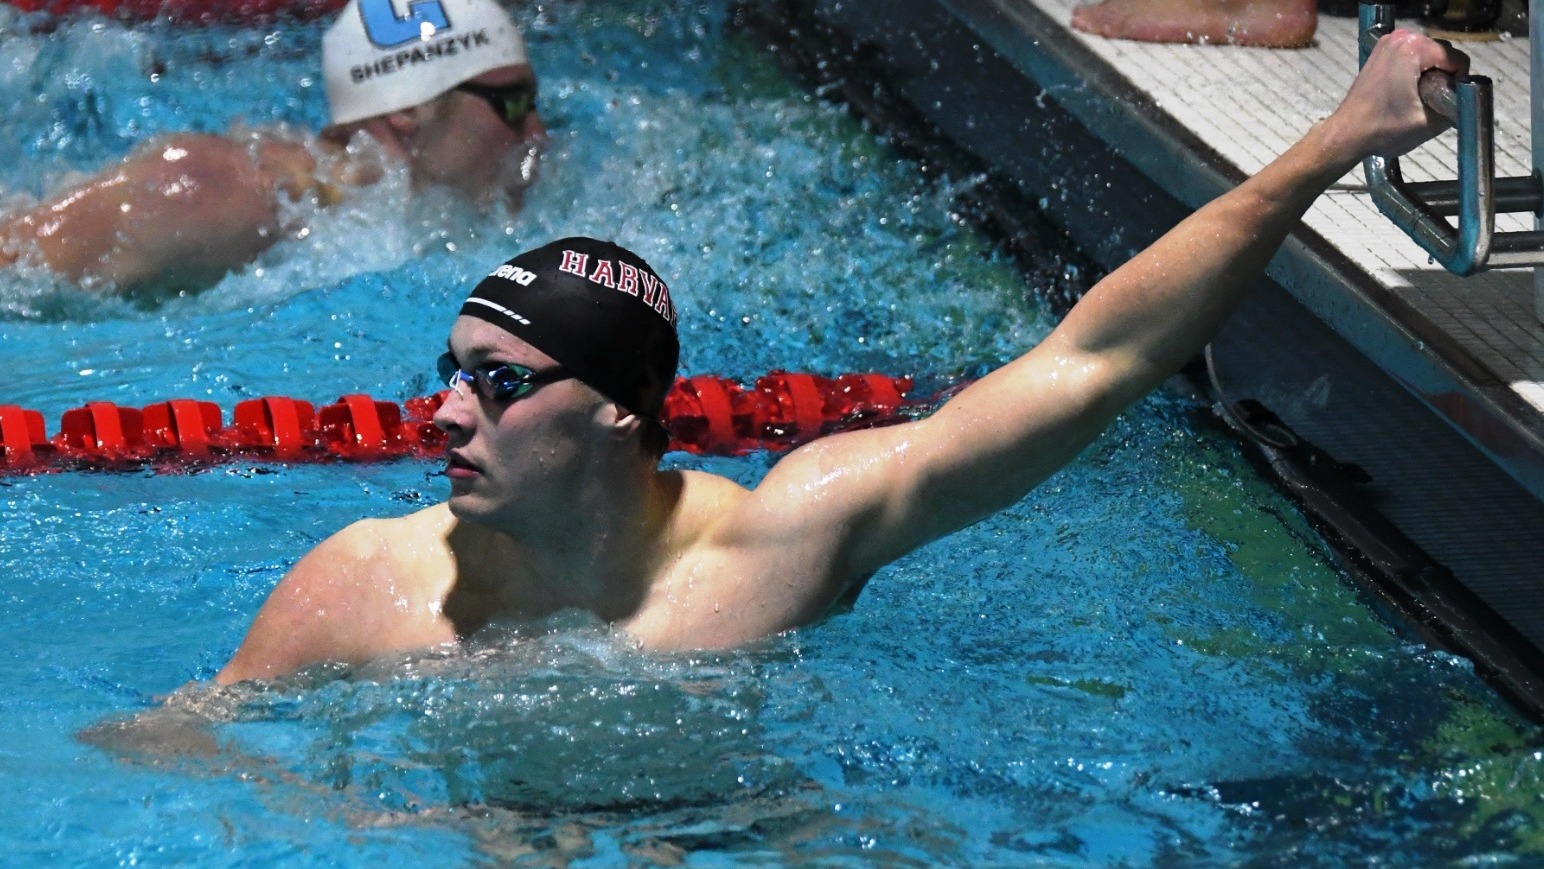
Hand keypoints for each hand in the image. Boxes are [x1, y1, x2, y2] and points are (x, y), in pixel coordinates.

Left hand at [1327, 30, 1469, 161]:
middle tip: (1426, 102)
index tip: (1442, 101)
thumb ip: (1458, 105)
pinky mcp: (1382, 51)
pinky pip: (1413, 58)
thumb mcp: (1430, 122)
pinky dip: (1415, 73)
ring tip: (1414, 99)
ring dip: (1429, 76)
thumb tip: (1467, 98)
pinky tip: (1404, 93)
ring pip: (1429, 57)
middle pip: (1443, 55)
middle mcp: (1401, 38)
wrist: (1347, 134)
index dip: (1457, 83)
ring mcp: (1389, 42)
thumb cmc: (1382, 129)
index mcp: (1413, 48)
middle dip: (1442, 77)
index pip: (1457, 59)